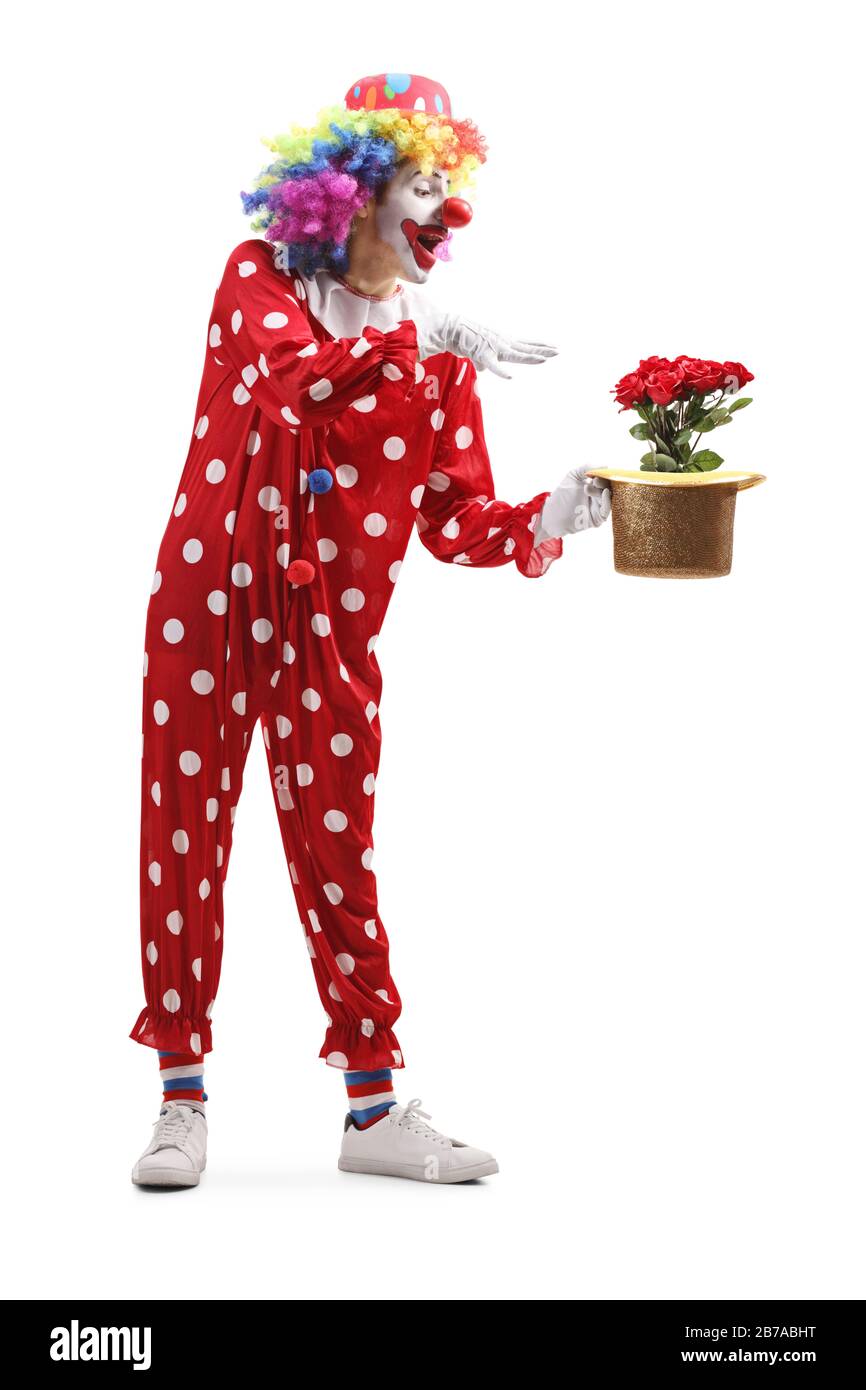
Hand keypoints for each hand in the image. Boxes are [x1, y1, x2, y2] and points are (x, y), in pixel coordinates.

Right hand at [405, 307, 557, 377]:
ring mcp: (494, 348)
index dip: (538, 347)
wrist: (450, 330)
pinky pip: (493, 364)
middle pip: (525, 348)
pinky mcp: (482, 353)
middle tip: (558, 351)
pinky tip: (510, 376)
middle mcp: (502, 344)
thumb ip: (485, 362)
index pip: (524, 346)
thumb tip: (487, 369)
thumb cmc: (465, 341)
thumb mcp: (478, 354)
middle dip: (542, 350)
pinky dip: (500, 371)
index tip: (552, 348)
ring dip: (529, 357)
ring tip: (544, 359)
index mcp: (503, 343)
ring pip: (515, 354)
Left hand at [533, 467, 611, 546]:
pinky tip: (605, 493)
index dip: (605, 473)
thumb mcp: (572, 476)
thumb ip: (585, 468)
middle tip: (595, 479)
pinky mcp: (598, 518)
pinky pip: (607, 510)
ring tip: (594, 483)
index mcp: (594, 486)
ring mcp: (599, 507)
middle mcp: (599, 496)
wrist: (552, 515)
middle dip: (604, 481)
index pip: (605, 478)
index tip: (601, 470)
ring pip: (609, 497)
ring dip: (604, 489)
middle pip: (609, 487)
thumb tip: (605, 465)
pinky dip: (607, 500)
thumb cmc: (561, 496)